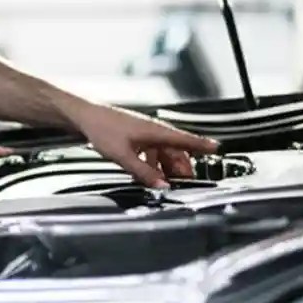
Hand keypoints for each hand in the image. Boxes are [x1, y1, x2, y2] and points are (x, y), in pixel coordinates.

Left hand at [76, 104, 218, 187]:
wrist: (84, 117)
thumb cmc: (102, 128)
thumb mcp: (123, 156)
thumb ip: (143, 172)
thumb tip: (161, 185)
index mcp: (156, 131)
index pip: (185, 140)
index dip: (202, 145)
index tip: (217, 149)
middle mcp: (153, 131)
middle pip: (176, 151)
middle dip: (182, 168)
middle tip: (185, 184)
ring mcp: (144, 134)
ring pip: (163, 153)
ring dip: (166, 168)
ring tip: (167, 182)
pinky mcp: (135, 138)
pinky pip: (152, 153)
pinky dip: (154, 164)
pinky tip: (148, 174)